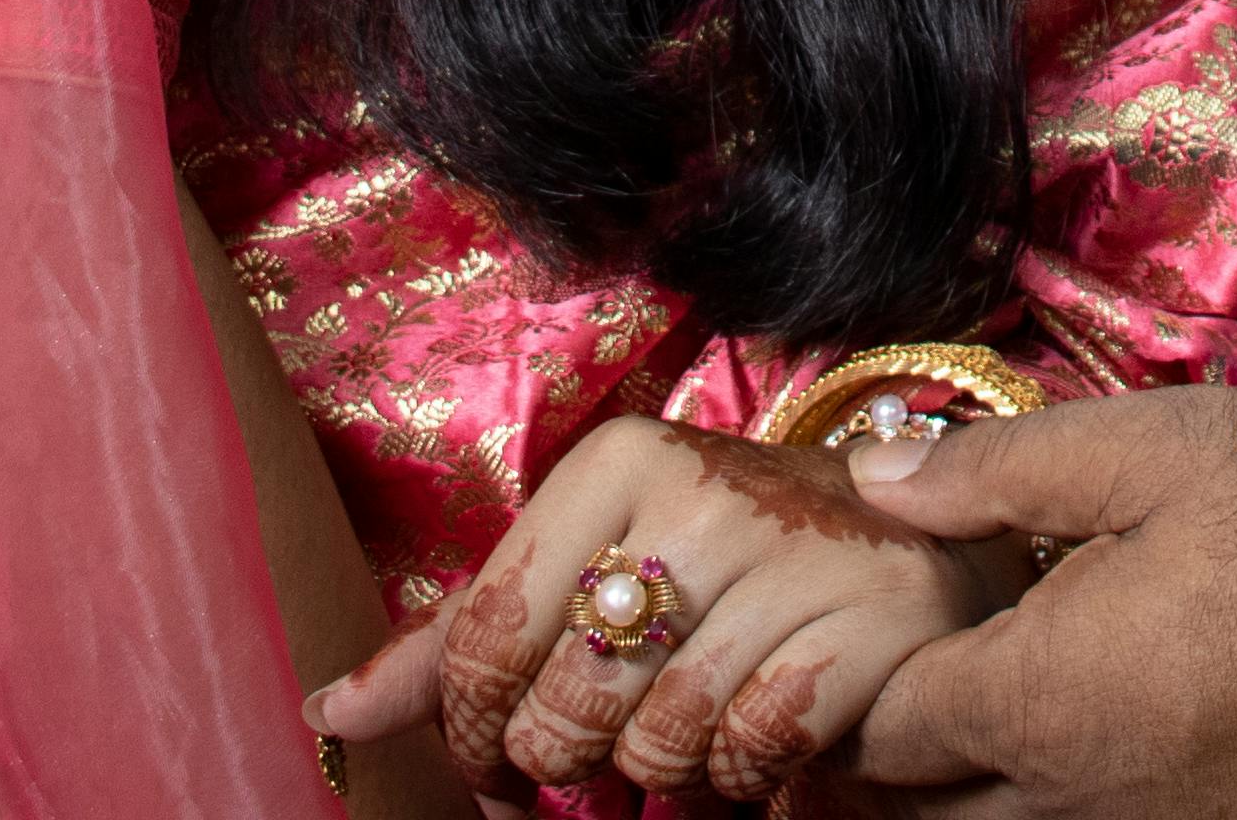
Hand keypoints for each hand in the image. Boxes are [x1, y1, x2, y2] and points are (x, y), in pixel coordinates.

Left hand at [311, 417, 1021, 806]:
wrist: (904, 534)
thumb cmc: (715, 560)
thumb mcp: (589, 562)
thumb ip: (463, 638)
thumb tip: (331, 713)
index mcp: (618, 459)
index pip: (491, 632)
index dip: (475, 730)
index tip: (491, 765)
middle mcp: (704, 489)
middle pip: (570, 702)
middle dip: (572, 761)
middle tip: (602, 754)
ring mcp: (796, 551)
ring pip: (661, 741)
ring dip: (663, 777)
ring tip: (681, 746)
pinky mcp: (872, 618)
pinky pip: (755, 752)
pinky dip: (741, 777)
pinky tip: (749, 747)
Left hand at [844, 391, 1236, 818]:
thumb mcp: (1137, 453)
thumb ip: (992, 472)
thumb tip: (873, 478)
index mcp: (1034, 701)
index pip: (884, 734)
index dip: (851, 696)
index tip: (845, 652)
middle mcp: (1073, 798)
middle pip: (928, 816)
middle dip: (893, 768)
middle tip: (886, 704)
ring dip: (974, 795)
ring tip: (973, 733)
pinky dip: (1064, 804)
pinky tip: (1081, 753)